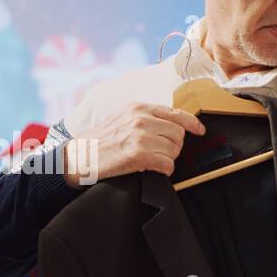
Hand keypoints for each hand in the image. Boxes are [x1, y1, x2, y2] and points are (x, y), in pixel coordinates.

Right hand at [63, 102, 204, 186]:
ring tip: (152, 161)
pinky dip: (164, 170)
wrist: (77, 156)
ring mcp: (139, 136)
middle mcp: (141, 118)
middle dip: (174, 146)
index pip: (176, 112)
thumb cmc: (99, 141)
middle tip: (160, 153)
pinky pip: (167, 164)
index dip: (192, 123)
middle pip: (178, 134)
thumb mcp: (121, 118)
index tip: (199, 130)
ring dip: (168, 159)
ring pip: (174, 150)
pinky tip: (153, 169)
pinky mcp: (137, 154)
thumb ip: (144, 118)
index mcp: (138, 107)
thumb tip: (170, 125)